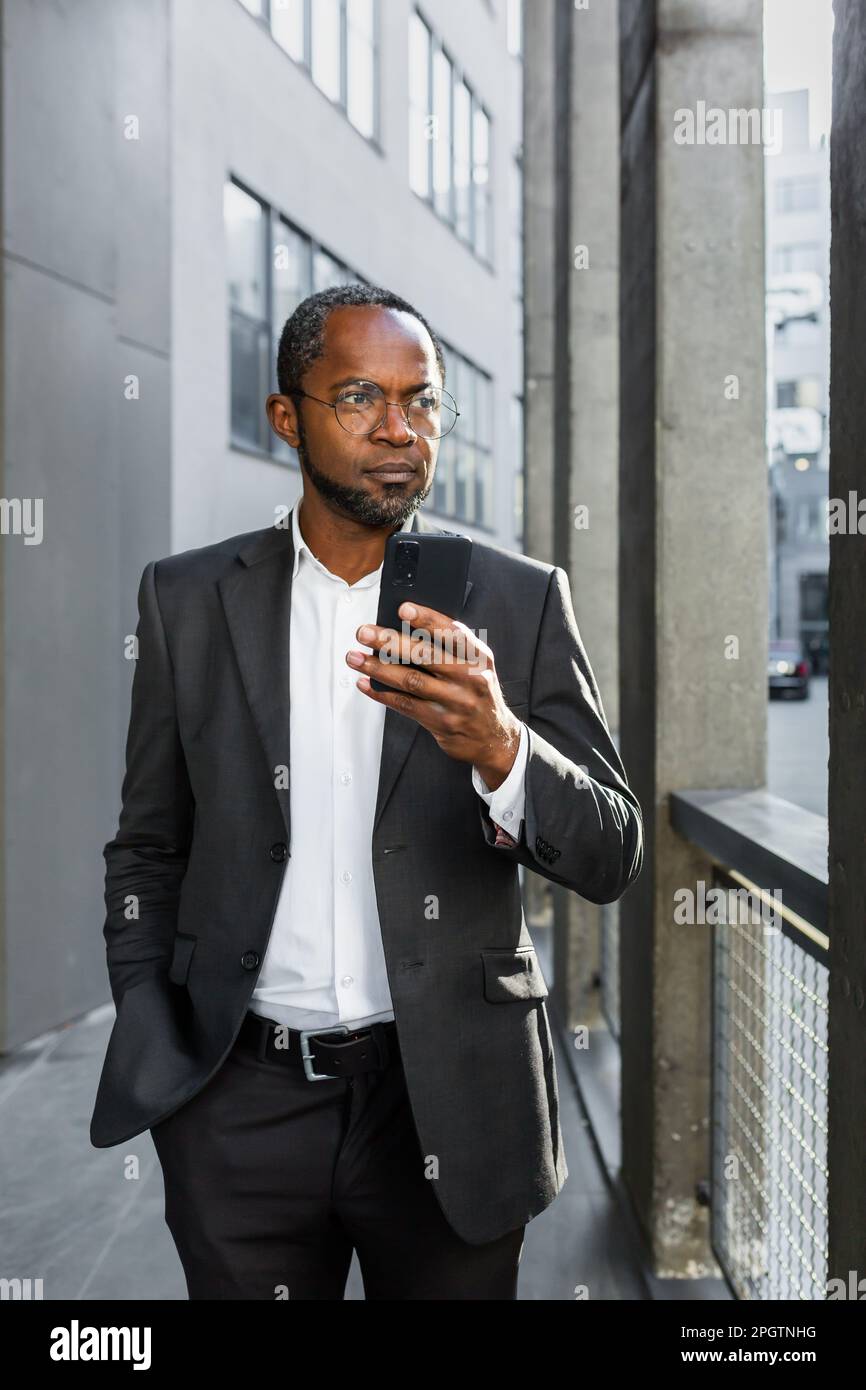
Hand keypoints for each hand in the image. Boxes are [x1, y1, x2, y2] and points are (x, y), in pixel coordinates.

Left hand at [346, 601, 522, 789]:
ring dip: (378, 668)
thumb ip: (452, 648)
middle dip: (390, 641)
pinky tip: (365, 684)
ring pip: (411, 681)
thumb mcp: (477, 666)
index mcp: (478, 657)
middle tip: (364, 633)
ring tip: (355, 657)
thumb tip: (406, 628)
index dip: (427, 619)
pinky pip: (406, 705)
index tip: (403, 608)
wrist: (494, 737)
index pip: (452, 632)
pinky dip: (382, 694)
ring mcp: (456, 702)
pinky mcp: (442, 723)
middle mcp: (470, 678)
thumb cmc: (478, 694)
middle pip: (425, 655)